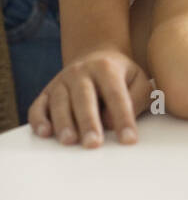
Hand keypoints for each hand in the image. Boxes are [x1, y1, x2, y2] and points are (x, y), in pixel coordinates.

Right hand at [28, 48, 151, 147]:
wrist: (94, 56)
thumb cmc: (120, 75)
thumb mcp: (138, 78)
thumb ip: (138, 97)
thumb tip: (113, 122)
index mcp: (106, 68)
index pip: (116, 94)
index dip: (123, 117)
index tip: (129, 140)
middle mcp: (81, 72)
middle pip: (84, 97)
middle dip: (88, 122)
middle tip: (93, 144)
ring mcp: (61, 82)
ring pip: (60, 102)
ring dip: (64, 123)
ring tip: (69, 141)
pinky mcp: (46, 93)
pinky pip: (38, 107)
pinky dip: (39, 120)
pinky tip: (44, 133)